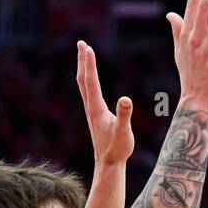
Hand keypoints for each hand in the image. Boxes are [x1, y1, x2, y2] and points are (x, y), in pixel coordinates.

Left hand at [76, 41, 133, 165]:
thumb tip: (125, 99)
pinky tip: (91, 80)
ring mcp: (91, 111)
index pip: (91, 81)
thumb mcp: (124, 132)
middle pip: (83, 79)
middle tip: (82, 44)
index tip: (87, 47)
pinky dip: (88, 81)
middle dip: (82, 61)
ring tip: (85, 56)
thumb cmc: (117, 149)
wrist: (108, 163)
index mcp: (97, 108)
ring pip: (84, 85)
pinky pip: (88, 93)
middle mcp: (90, 107)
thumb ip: (124, 115)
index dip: (89, 64)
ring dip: (84, 69)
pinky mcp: (94, 116)